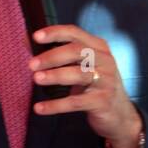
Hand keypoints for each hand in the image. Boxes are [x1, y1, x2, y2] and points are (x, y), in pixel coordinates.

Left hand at [28, 24, 141, 147]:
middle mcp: (105, 61)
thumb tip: (28, 44)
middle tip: (32, 64)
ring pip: (78, 74)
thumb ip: (62, 56)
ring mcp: (105, 81)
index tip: (36, 37)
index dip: (55, 33)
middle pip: (77, 51)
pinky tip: (40, 108)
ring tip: (36, 79)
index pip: (75, 33)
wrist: (120, 114)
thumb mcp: (83, 67)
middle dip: (52, 56)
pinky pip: (76, 102)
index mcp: (98, 47)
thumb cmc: (95, 87)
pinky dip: (56, 105)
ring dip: (55, 76)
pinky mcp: (102, 101)